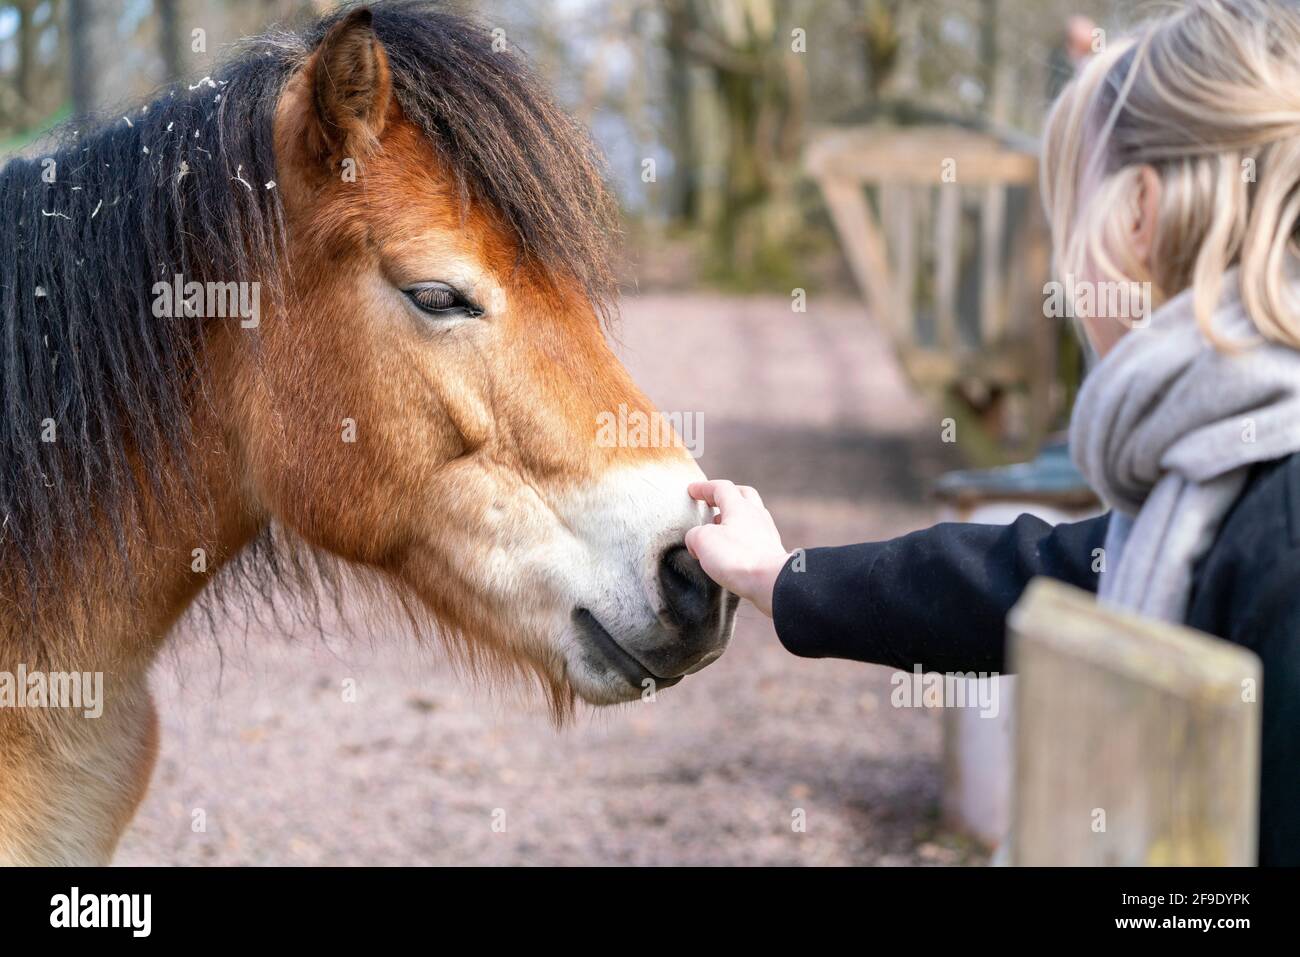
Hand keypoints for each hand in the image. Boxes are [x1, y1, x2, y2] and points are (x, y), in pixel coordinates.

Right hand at [685, 479, 791, 616]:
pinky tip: (735, 548)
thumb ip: (694, 535)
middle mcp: (756, 515)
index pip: (721, 488)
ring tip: (721, 528)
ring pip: (752, 516)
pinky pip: (756, 536)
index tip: (692, 491)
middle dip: (726, 496)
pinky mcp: (772, 552)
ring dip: (735, 517)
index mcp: (739, 507)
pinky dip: (743, 536)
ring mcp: (767, 533)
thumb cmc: (737, 557)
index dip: (704, 488)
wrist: (770, 581)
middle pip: (743, 495)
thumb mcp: (703, 540)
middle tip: (713, 502)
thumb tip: (696, 542)